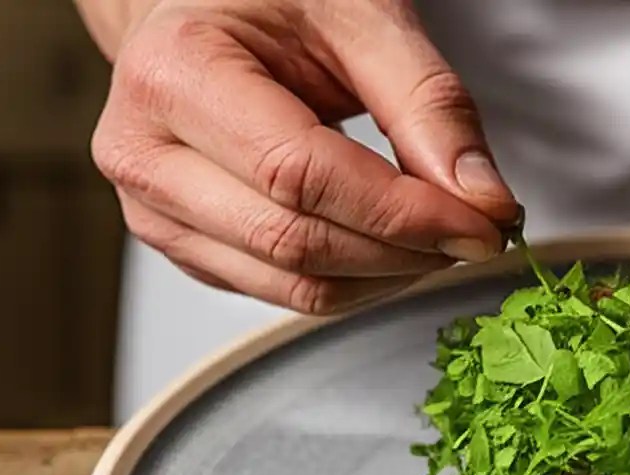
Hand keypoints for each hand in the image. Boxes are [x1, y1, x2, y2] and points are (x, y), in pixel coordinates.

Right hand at [89, 0, 516, 312]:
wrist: (201, 13)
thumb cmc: (271, 0)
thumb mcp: (363, 18)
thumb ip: (430, 105)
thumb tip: (484, 201)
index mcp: (176, 72)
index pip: (300, 175)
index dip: (402, 213)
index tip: (482, 223)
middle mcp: (145, 153)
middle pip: (296, 242)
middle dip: (406, 250)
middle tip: (478, 229)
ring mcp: (155, 211)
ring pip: (294, 284)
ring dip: (387, 275)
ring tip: (440, 235)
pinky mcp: (185, 247)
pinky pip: (284, 291)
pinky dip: (356, 280)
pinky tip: (391, 244)